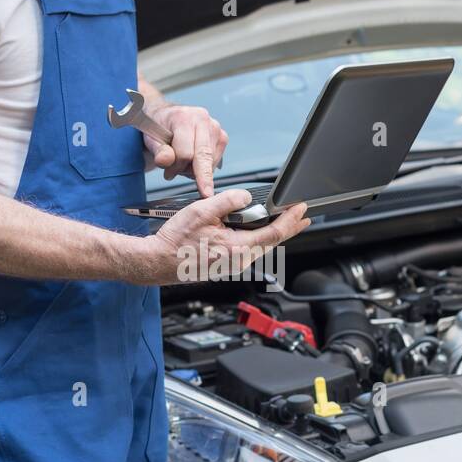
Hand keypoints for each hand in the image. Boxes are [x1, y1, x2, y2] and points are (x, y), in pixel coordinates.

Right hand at [133, 189, 310, 285]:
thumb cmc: (175, 241)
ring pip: (262, 247)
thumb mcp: (202, 211)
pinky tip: (261, 231)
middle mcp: (238, 261)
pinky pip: (251, 250)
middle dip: (290, 227)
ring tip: (287, 221)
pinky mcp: (227, 265)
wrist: (158, 261)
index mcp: (236, 248)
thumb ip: (228, 201)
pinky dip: (261, 238)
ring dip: (276, 233)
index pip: (273, 234)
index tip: (301, 209)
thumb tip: (246, 197)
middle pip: (273, 242)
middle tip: (303, 216)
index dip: (291, 220)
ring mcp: (233, 265)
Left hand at [142, 102, 227, 196]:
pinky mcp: (222, 137)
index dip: (176, 167)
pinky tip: (194, 161)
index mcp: (184, 117)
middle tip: (204, 193)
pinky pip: (216, 162)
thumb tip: (165, 160)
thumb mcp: (151, 139)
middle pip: (204, 156)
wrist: (167, 118)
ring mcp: (215, 128)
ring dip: (197, 170)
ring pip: (210, 161)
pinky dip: (205, 167)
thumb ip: (158, 150)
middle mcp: (203, 120)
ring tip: (183, 163)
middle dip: (202, 177)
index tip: (168, 173)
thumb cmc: (159, 128)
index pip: (185, 153)